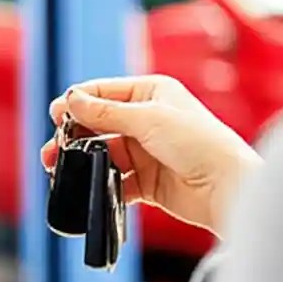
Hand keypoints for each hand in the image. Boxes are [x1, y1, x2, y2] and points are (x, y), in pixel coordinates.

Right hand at [44, 75, 262, 236]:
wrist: (229, 189)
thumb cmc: (200, 144)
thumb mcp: (148, 119)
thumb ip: (105, 112)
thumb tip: (70, 99)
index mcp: (151, 93)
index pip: (103, 93)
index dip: (77, 102)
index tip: (55, 115)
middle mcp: (148, 120)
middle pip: (98, 124)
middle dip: (74, 135)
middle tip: (53, 149)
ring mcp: (147, 151)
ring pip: (102, 154)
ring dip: (81, 161)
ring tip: (58, 170)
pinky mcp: (147, 182)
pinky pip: (115, 181)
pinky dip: (99, 184)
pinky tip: (86, 188)